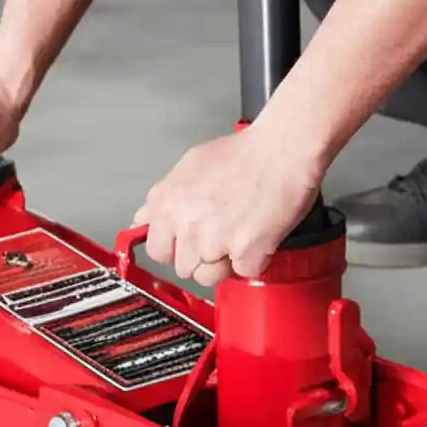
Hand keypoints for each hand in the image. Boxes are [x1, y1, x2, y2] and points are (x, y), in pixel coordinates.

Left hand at [133, 128, 323, 286]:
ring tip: (239, 235)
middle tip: (221, 235)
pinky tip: (258, 236)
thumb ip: (165, 199)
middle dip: (201, 257)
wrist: (283, 150)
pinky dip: (254, 260)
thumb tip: (144, 219)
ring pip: (209, 276)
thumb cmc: (244, 154)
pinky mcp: (245, 253)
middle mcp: (186, 224)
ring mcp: (214, 242)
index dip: (176, 247)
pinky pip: (243, 273)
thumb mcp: (189, 166)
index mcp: (167, 203)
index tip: (188, 243)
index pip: (157, 249)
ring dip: (225, 264)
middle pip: (183, 267)